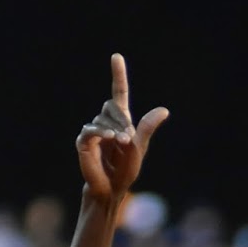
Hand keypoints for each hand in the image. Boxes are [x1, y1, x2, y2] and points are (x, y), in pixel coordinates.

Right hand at [75, 53, 169, 201]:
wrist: (111, 190)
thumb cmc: (126, 172)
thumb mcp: (139, 148)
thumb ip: (147, 128)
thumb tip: (164, 110)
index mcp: (120, 122)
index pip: (118, 93)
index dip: (118, 75)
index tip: (116, 56)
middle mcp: (105, 123)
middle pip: (112, 106)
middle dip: (122, 121)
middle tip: (128, 140)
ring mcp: (93, 132)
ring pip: (103, 119)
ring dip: (114, 132)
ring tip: (120, 145)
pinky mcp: (84, 142)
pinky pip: (91, 131)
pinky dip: (100, 133)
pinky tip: (108, 137)